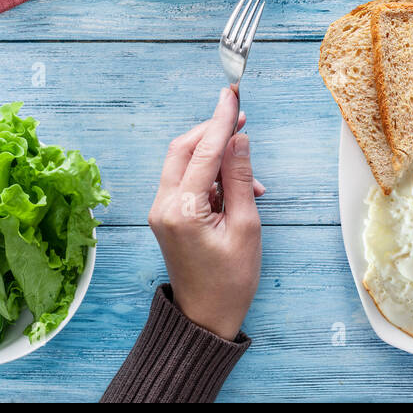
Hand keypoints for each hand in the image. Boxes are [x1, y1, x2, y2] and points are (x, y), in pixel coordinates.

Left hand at [148, 87, 263, 339]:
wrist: (206, 317)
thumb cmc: (230, 281)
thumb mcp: (246, 227)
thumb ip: (240, 179)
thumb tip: (239, 139)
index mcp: (182, 210)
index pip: (203, 151)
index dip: (221, 120)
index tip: (232, 94)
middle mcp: (163, 206)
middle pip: (183, 149)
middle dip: (212, 130)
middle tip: (241, 117)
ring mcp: (161, 211)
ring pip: (184, 163)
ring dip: (215, 156)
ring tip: (251, 176)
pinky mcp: (167, 216)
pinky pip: (187, 181)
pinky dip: (210, 175)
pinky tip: (239, 188)